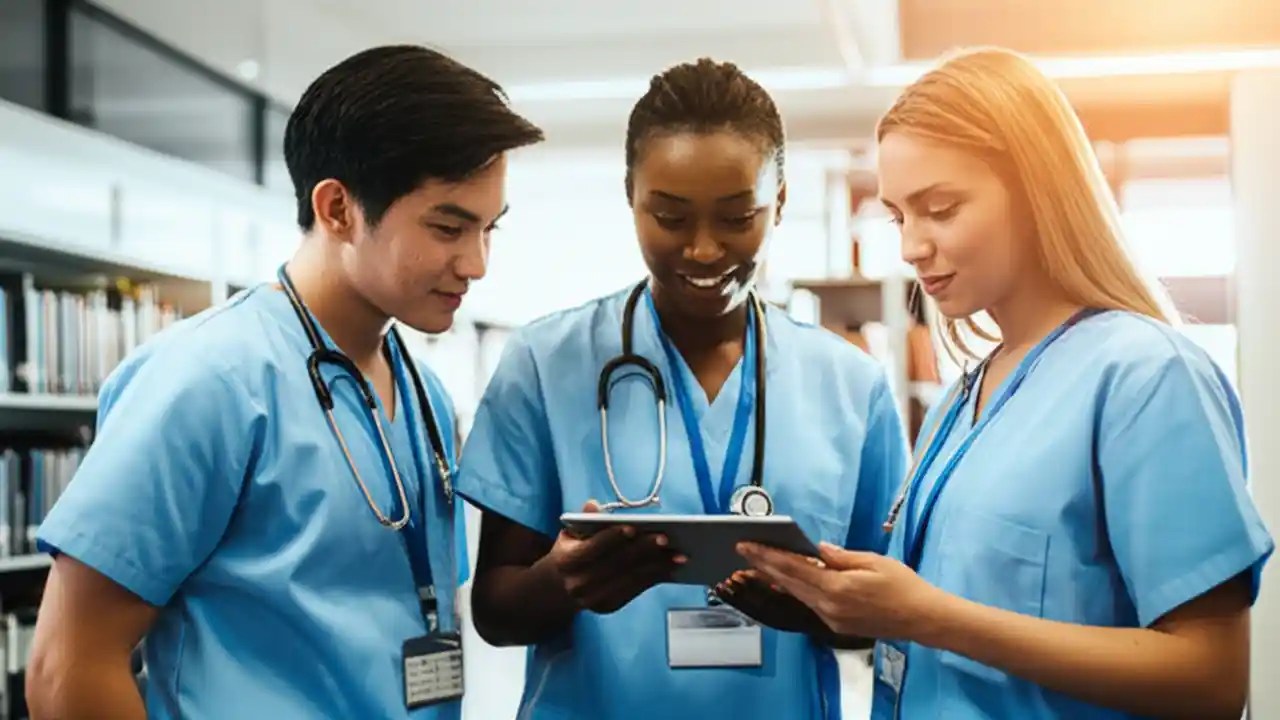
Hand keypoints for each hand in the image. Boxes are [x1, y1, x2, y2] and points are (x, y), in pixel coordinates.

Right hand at [544, 500, 685, 613]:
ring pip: (631, 578)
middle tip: (666, 538)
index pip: (594, 547)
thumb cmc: (571, 552)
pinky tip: (670, 568)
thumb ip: (583, 520)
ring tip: (679, 555)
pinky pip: (636, 590)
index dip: (614, 537)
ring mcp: (594, 598)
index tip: (634, 527)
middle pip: (618, 563)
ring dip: (657, 566)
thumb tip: (593, 505)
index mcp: (567, 561)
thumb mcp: (571, 533)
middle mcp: (579, 584)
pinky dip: (654, 578)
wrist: (560, 587)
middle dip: (644, 550)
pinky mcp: (608, 606)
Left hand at [737, 541, 947, 641]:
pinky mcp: (836, 625)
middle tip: (743, 550)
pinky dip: (794, 589)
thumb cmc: (903, 585)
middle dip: (764, 565)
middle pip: (788, 583)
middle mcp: (828, 607)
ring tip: (756, 563)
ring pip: (797, 594)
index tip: (747, 545)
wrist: (922, 619)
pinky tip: (783, 581)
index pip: (793, 569)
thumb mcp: (873, 562)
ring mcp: (831, 619)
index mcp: (836, 588)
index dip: (767, 556)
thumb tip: (816, 549)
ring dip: (775, 579)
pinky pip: (809, 603)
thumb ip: (841, 557)